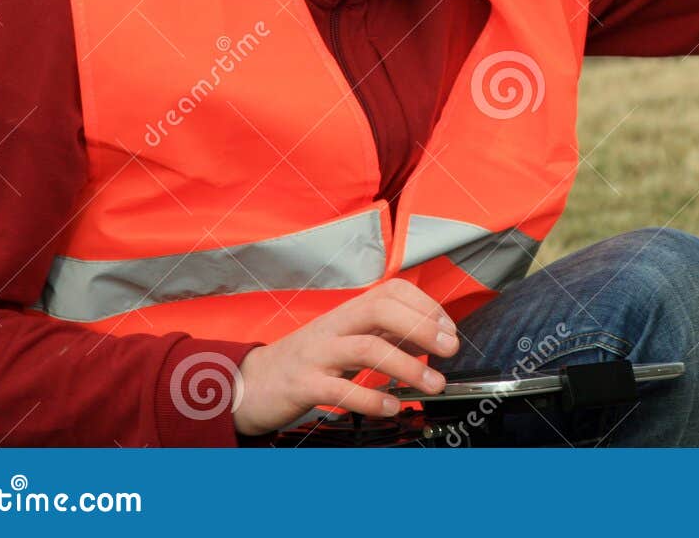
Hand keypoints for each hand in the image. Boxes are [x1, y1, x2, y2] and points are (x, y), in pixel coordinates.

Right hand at [232, 278, 459, 435]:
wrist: (248, 384)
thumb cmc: (305, 362)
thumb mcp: (345, 339)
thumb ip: (380, 334)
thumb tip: (428, 334)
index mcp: (346, 313)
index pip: (392, 292)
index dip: (426, 306)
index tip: (448, 330)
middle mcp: (333, 326)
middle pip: (380, 309)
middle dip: (421, 326)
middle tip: (449, 349)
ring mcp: (316, 354)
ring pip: (365, 348)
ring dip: (406, 366)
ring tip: (432, 384)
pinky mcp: (302, 384)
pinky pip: (339, 390)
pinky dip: (370, 397)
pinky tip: (391, 406)